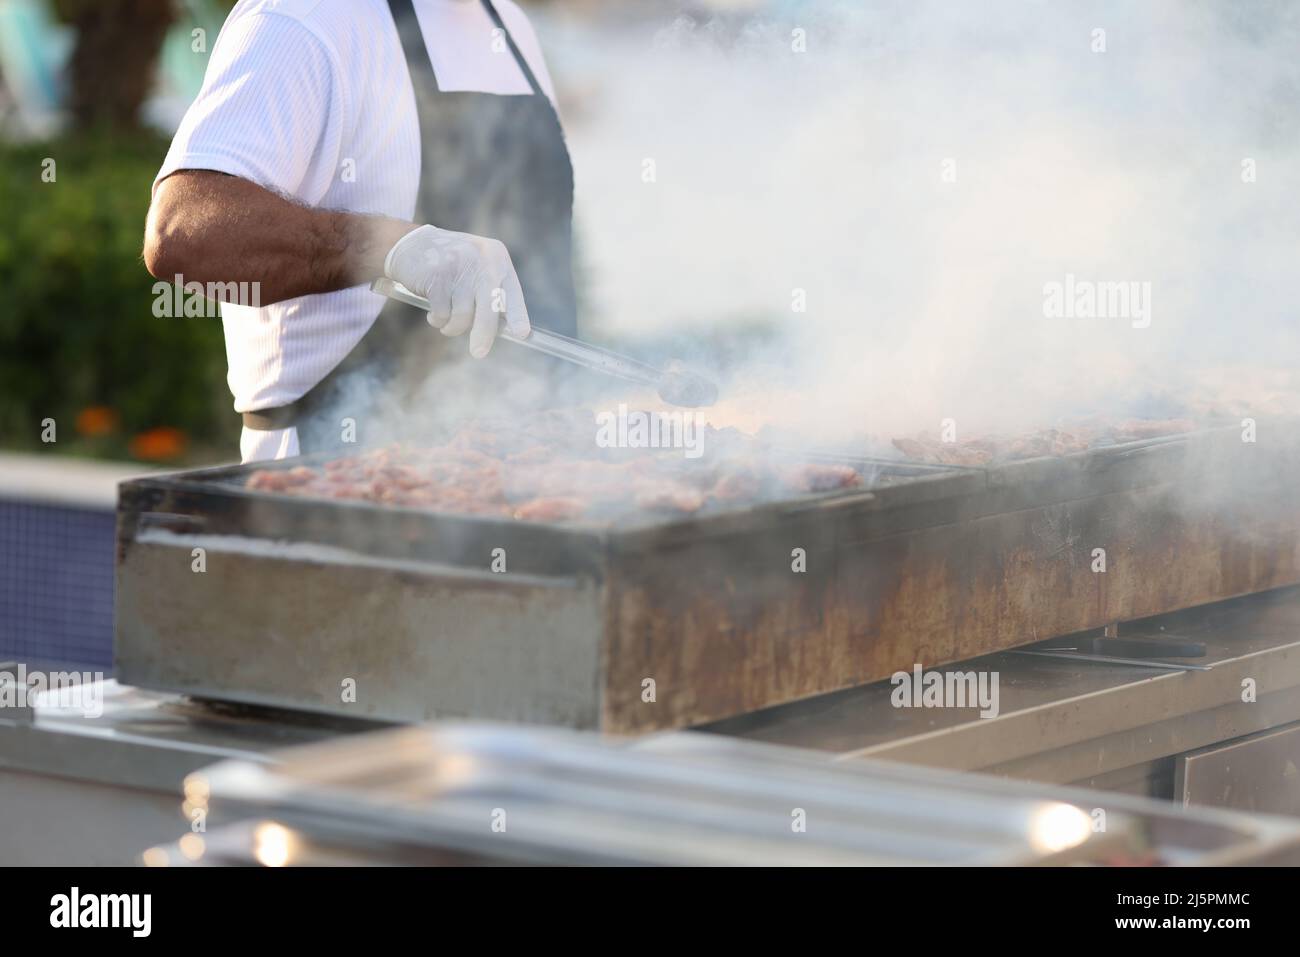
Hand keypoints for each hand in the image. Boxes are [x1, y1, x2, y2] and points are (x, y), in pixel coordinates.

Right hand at [383, 224, 530, 356]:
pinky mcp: (437, 277)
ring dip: (452, 327)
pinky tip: (432, 310)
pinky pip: (442, 314)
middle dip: (484, 335)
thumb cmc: (451, 266)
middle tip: (479, 353)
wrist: (412, 244)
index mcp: (498, 259)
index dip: (517, 315)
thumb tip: (501, 330)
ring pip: (463, 316)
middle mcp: (483, 261)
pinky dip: (437, 319)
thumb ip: (491, 293)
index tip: (522, 334)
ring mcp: (460, 268)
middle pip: (489, 309)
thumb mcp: (477, 268)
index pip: (512, 293)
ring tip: (445, 322)